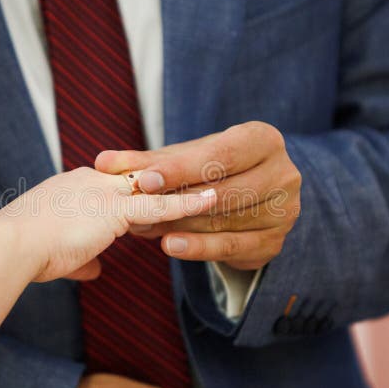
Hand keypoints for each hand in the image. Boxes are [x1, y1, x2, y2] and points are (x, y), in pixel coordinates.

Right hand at [0, 167, 216, 281]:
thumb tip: (95, 268)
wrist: (10, 246)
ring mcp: (103, 192)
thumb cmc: (24, 252)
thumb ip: (82, 257)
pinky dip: (188, 204)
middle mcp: (91, 181)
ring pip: (155, 186)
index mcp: (73, 186)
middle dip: (167, 179)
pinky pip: (160, 206)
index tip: (155, 189)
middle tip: (197, 177)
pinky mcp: (115, 209)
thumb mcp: (57, 254)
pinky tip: (212, 200)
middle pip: (139, 176)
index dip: (137, 188)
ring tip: (216, 182)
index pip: (114, 183)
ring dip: (185, 186)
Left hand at [95, 121, 300, 270]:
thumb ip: (147, 161)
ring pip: (224, 220)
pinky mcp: (275, 242)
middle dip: (175, 201)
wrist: (254, 194)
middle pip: (223, 189)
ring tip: (142, 227)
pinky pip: (232, 247)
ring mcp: (284, 210)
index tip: (145, 180)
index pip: (220, 155)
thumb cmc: (214, 168)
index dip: (181, 169)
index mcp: (263, 139)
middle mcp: (283, 172)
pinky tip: (170, 246)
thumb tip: (104, 162)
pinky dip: (199, 247)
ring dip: (180, 224)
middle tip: (135, 209)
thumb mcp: (185, 158)